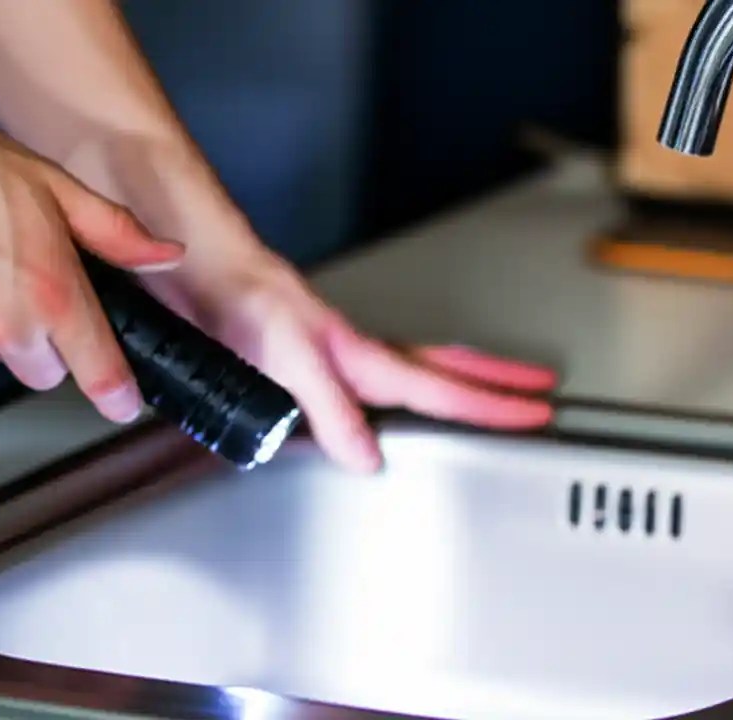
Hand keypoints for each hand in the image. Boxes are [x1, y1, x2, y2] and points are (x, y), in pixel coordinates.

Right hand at [0, 49, 183, 422]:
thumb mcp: (53, 185)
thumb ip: (115, 232)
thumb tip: (166, 255)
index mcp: (50, 291)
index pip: (98, 369)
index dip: (119, 395)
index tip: (124, 405)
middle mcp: (4, 322)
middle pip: (46, 372)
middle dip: (50, 343)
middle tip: (35, 287)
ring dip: (0, 331)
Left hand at [65, 137, 557, 472]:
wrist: (191, 259)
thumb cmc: (233, 293)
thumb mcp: (284, 351)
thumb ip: (328, 404)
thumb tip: (367, 456)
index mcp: (352, 353)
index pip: (435, 386)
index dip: (485, 405)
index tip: (532, 415)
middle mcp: (351, 350)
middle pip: (442, 369)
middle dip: (494, 385)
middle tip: (542, 396)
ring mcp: (336, 348)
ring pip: (418, 364)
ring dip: (465, 378)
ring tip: (501, 389)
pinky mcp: (312, 350)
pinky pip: (382, 366)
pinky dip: (416, 376)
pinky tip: (404, 392)